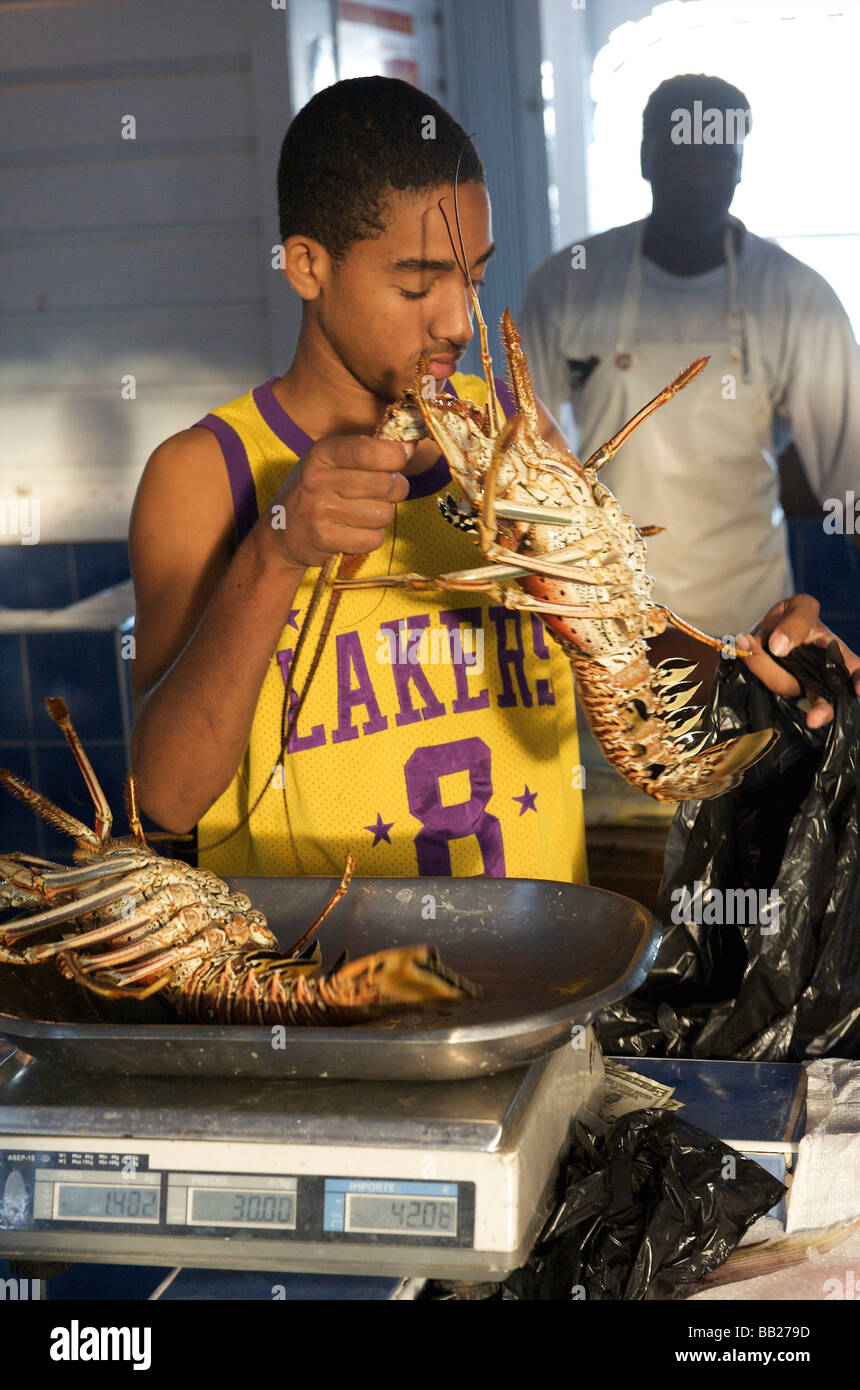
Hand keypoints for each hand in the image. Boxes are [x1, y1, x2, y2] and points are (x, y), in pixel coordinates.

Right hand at [263, 436, 412, 570]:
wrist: (279, 532)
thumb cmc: (315, 492)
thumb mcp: (331, 462)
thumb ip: (370, 452)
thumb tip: (411, 445)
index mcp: (322, 453)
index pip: (370, 450)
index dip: (396, 455)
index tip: (401, 458)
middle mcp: (318, 479)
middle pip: (386, 484)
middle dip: (395, 489)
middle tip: (381, 493)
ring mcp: (320, 510)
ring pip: (383, 514)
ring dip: (380, 517)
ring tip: (361, 514)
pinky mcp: (325, 539)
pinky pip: (373, 539)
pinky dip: (370, 538)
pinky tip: (354, 532)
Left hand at [736, 594, 859, 727]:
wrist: (767, 626)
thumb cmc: (795, 618)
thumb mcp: (801, 608)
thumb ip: (797, 622)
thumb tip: (780, 646)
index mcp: (836, 656)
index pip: (855, 671)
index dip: (859, 680)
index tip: (859, 690)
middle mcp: (818, 677)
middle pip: (825, 700)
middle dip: (822, 710)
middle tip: (814, 719)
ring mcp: (795, 685)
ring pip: (785, 686)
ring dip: (765, 665)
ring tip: (749, 638)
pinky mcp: (772, 687)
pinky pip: (763, 684)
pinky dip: (755, 667)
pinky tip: (747, 652)